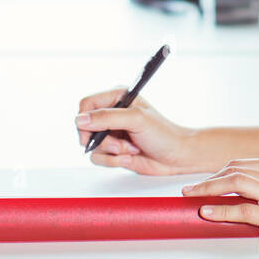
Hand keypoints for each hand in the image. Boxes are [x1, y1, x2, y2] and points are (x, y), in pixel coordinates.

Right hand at [75, 88, 202, 175]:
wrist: (177, 156)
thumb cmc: (164, 134)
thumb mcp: (136, 120)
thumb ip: (107, 117)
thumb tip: (80, 120)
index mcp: (118, 97)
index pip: (87, 104)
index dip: (86, 120)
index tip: (92, 132)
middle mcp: (112, 114)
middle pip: (85, 127)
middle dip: (102, 140)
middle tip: (118, 143)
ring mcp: (112, 133)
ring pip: (92, 146)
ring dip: (112, 151)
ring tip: (131, 149)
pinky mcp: (113, 150)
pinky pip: (99, 158)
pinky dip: (114, 161)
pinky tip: (131, 157)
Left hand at [181, 157, 258, 258]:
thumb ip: (258, 187)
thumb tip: (221, 188)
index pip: (239, 164)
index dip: (216, 174)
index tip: (198, 184)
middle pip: (236, 172)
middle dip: (208, 181)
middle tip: (188, 190)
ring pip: (238, 186)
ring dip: (210, 192)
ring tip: (193, 198)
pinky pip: (245, 211)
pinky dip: (222, 211)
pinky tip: (207, 213)